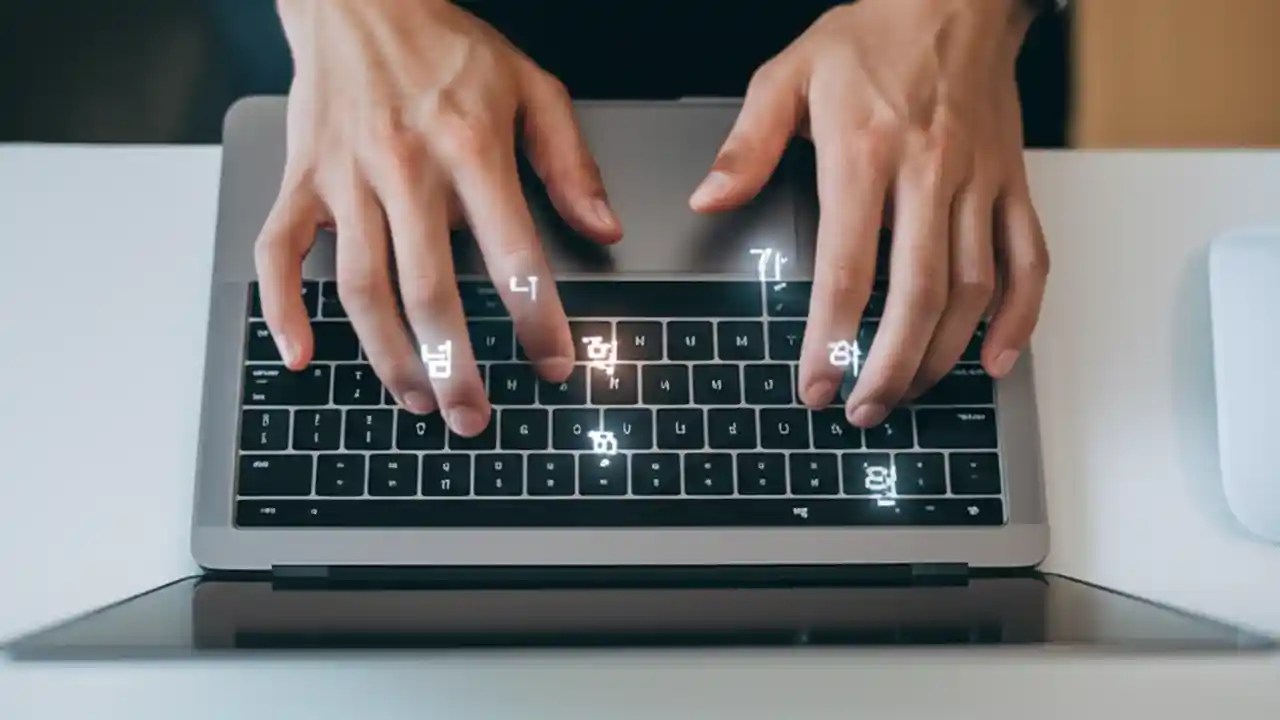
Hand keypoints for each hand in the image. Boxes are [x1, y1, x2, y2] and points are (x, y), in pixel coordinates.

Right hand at [258, 0, 619, 435]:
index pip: (513, 255)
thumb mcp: (532, 87)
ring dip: (387, 356)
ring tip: (417, 398)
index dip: (538, 320)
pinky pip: (277, 252)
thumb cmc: (446, 46)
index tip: (554, 365)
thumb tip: (604, 228)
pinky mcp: (301, 181)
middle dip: (453, 366)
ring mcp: (345, 179)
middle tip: (474, 416)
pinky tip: (301, 355)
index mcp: (470, 149)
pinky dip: (281, 309)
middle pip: (427, 290)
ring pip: (358, 287)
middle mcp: (404, 170)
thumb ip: (571, 162)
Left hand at [691, 0, 1049, 426]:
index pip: (847, 268)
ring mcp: (978, 182)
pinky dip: (1020, 317)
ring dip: (941, 356)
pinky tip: (996, 359)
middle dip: (887, 367)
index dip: (830, 338)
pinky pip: (1030, 259)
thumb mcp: (789, 74)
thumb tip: (710, 199)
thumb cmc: (873, 34)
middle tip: (862, 410)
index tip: (814, 384)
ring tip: (905, 394)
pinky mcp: (1013, 184)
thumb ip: (747, 143)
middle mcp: (929, 173)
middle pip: (917, 296)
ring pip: (973, 290)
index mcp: (864, 152)